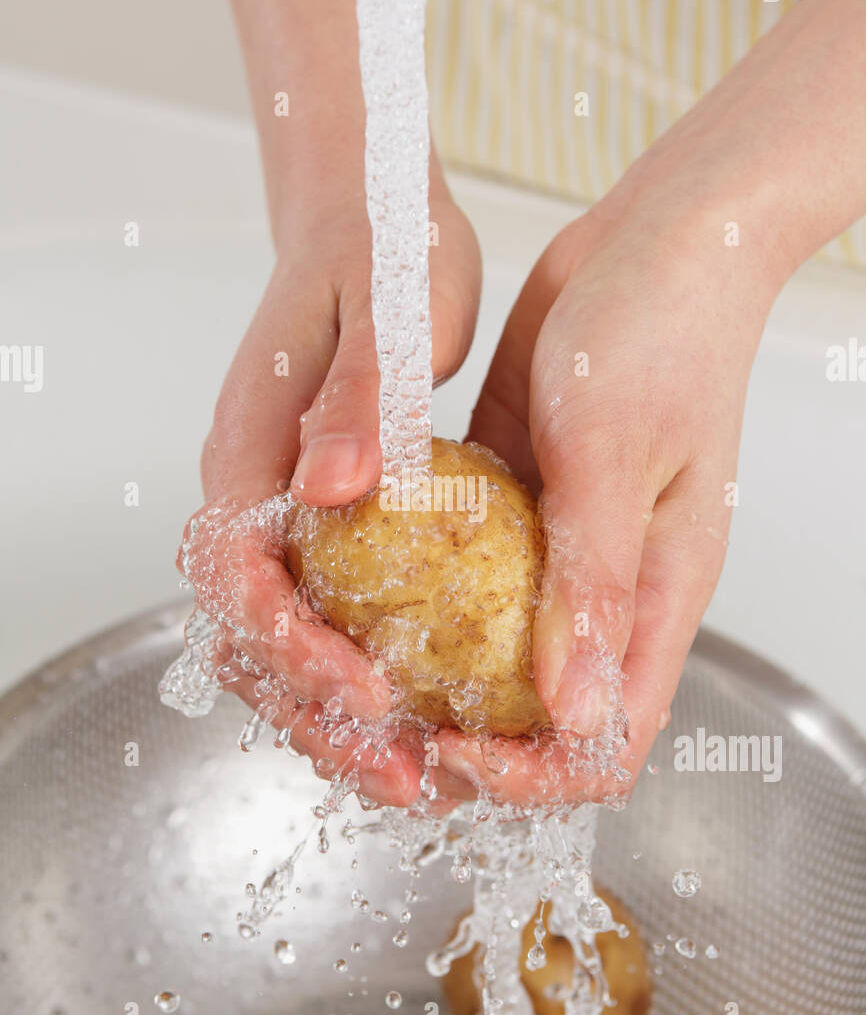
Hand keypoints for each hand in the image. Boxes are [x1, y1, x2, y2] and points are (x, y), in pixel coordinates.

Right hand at [182, 0, 480, 804]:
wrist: (369, 218)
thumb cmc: (378, 250)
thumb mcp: (388, 309)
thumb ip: (361, 395)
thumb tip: (333, 486)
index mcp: (248, 454)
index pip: (239, 580)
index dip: (296, 649)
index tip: (369, 691)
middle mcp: (254, 494)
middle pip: (252, 637)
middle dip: (319, 716)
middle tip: (403, 774)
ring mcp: (286, 511)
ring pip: (287, 642)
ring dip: (343, 714)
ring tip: (421, 768)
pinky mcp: (328, 518)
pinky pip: (329, 615)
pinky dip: (368, 670)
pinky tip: (433, 701)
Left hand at [432, 0, 865, 805]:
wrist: (656, 240)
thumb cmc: (663, 331)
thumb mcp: (616, 453)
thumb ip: (593, 580)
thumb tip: (572, 711)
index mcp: (654, 599)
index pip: (603, 744)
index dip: (527, 774)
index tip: (448, 743)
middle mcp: (606, 592)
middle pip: (535, 718)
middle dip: (457, 736)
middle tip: (373, 715)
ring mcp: (558, 551)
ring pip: (490, 652)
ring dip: (426, 672)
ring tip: (348, 658)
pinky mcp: (518, 507)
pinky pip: (464, 576)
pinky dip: (415, 590)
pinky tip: (356, 574)